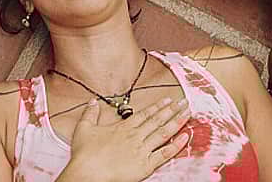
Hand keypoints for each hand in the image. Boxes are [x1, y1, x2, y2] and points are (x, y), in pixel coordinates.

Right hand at [67, 98, 190, 181]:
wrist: (88, 171)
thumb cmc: (85, 153)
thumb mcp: (84, 128)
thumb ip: (90, 113)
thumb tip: (92, 102)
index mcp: (123, 127)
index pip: (145, 114)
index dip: (158, 106)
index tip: (168, 100)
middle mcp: (135, 136)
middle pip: (157, 120)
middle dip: (172, 110)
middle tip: (184, 102)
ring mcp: (142, 149)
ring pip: (163, 133)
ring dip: (177, 122)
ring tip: (187, 114)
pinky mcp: (146, 164)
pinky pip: (165, 153)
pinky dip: (176, 145)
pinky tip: (185, 138)